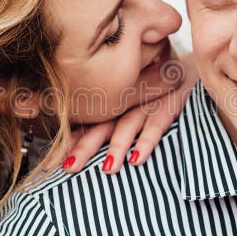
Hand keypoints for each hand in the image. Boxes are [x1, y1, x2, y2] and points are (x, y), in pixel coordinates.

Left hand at [60, 52, 198, 173]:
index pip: (85, 123)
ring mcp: (147, 101)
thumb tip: (65, 144)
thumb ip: (102, 120)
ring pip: (127, 125)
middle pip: (100, 125)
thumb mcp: (127, 101)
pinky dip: (147, 140)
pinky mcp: (169, 103)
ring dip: (117, 146)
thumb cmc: (152, 87)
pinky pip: (157, 123)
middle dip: (84, 148)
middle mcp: (125, 101)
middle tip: (70, 169)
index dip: (67, 143)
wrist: (187, 66)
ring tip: (108, 169)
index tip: (50, 165)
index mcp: (111, 102)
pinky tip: (138, 159)